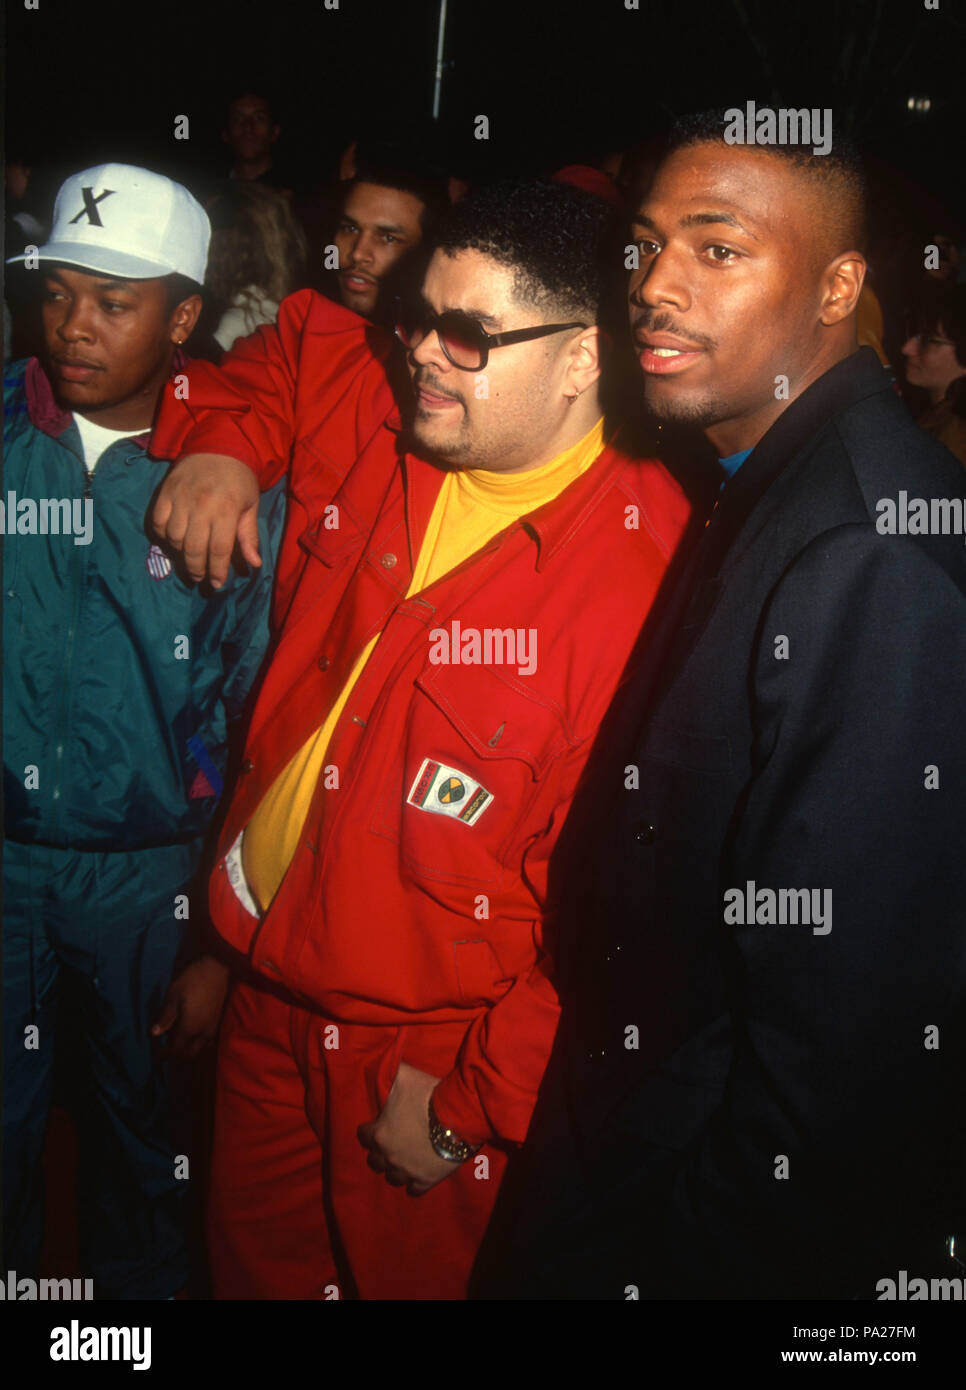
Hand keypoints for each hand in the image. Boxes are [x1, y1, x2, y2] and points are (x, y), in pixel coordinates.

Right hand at [151, 452, 260, 587]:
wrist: (217, 445)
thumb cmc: (239, 479)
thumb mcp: (250, 505)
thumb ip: (249, 536)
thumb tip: (254, 564)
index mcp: (226, 510)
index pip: (218, 549)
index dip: (216, 571)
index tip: (216, 584)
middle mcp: (201, 505)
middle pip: (193, 548)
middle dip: (197, 568)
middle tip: (200, 577)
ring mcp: (180, 498)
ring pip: (174, 537)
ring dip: (180, 554)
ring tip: (188, 559)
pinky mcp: (165, 492)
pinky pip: (158, 521)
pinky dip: (163, 535)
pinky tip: (172, 540)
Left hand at [152, 956, 230, 1059]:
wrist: (216, 969)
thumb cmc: (192, 981)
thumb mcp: (173, 996)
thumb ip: (165, 1017)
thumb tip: (155, 1033)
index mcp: (190, 1027)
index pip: (176, 1049)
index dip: (165, 1054)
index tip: (157, 1054)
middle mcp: (202, 1032)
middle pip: (190, 1052)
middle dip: (178, 1054)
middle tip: (167, 1049)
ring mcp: (212, 1027)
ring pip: (200, 1047)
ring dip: (189, 1048)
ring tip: (179, 1041)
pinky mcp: (217, 1021)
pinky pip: (208, 1039)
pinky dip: (199, 1042)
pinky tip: (193, 1033)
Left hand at [357, 1061, 460, 1195]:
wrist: (457, 1117)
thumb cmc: (429, 1095)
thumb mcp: (404, 1077)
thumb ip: (389, 1074)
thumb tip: (381, 1065)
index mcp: (379, 1133)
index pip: (363, 1136)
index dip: (369, 1130)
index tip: (376, 1126)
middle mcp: (389, 1156)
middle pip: (375, 1161)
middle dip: (380, 1151)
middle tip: (389, 1143)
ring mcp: (406, 1171)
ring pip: (392, 1177)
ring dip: (394, 1169)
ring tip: (401, 1160)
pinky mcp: (425, 1180)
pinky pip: (413, 1190)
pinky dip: (412, 1184)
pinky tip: (415, 1176)